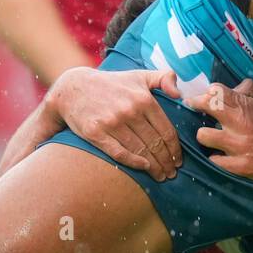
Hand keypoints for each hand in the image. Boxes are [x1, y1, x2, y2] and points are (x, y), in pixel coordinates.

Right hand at [46, 66, 182, 180]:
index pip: (166, 130)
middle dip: (166, 162)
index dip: (175, 149)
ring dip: (153, 167)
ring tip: (161, 176)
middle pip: (155, 143)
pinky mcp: (95, 133)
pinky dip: (134, 162)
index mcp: (144, 99)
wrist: (73, 88)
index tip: (178, 160)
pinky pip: (119, 152)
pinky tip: (144, 168)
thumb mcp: (140, 76)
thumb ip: (164, 78)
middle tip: (172, 173)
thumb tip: (179, 94)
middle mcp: (129, 110)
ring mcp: (112, 122)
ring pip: (140, 150)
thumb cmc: (112, 84)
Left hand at [184, 78, 252, 187]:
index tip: (202, 97)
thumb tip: (230, 88)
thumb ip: (249, 90)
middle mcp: (239, 125)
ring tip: (214, 136)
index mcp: (247, 107)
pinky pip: (214, 159)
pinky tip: (224, 154)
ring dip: (206, 134)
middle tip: (197, 109)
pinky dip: (217, 156)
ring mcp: (237, 147)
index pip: (214, 91)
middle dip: (198, 106)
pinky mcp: (238, 167)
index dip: (206, 93)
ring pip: (203, 136)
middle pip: (204, 107)